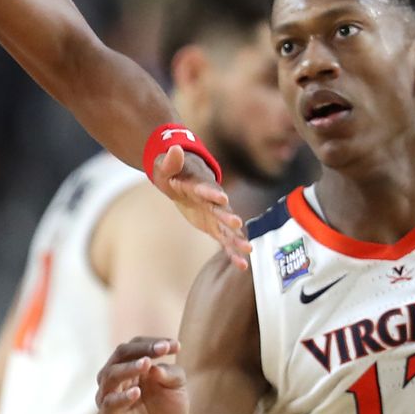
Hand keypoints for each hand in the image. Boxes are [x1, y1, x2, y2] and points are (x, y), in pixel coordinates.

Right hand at [96, 338, 187, 413]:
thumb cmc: (168, 407)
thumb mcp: (177, 386)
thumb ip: (171, 373)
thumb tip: (155, 368)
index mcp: (130, 364)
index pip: (135, 345)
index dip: (153, 343)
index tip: (176, 346)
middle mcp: (116, 377)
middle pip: (121, 354)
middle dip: (142, 350)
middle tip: (161, 349)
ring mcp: (109, 396)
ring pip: (110, 375)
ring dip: (128, 368)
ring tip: (146, 363)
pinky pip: (109, 404)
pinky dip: (122, 397)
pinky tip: (136, 392)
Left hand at [152, 145, 250, 269]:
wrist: (183, 180)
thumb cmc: (172, 172)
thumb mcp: (166, 167)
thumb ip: (170, 161)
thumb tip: (174, 148)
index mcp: (200, 185)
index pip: (206, 188)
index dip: (212, 192)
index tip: (222, 197)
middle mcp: (213, 201)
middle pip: (222, 209)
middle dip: (228, 216)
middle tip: (237, 224)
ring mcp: (216, 215)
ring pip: (228, 229)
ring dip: (237, 238)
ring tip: (248, 249)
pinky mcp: (216, 227)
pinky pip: (225, 241)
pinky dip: (233, 252)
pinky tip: (243, 265)